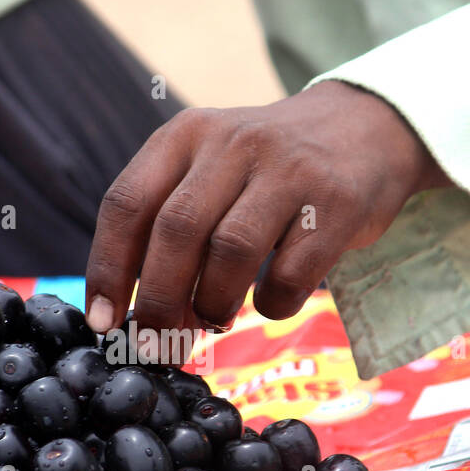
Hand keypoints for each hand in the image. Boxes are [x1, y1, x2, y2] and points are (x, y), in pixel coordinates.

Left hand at [83, 81, 448, 336]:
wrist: (365, 127)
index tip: (104, 322)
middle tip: (158, 343)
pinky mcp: (337, 202)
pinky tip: (269, 303)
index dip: (107, 270)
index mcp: (186, 135)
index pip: (127, 203)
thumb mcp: (211, 170)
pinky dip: (272, 305)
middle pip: (176, 231)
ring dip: (213, 304)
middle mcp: (233, 143)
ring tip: (214, 321)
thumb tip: (138, 319)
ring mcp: (289, 168)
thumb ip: (171, 229)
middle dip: (159, 301)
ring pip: (231, 252)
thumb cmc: (267, 169)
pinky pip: (291, 273)